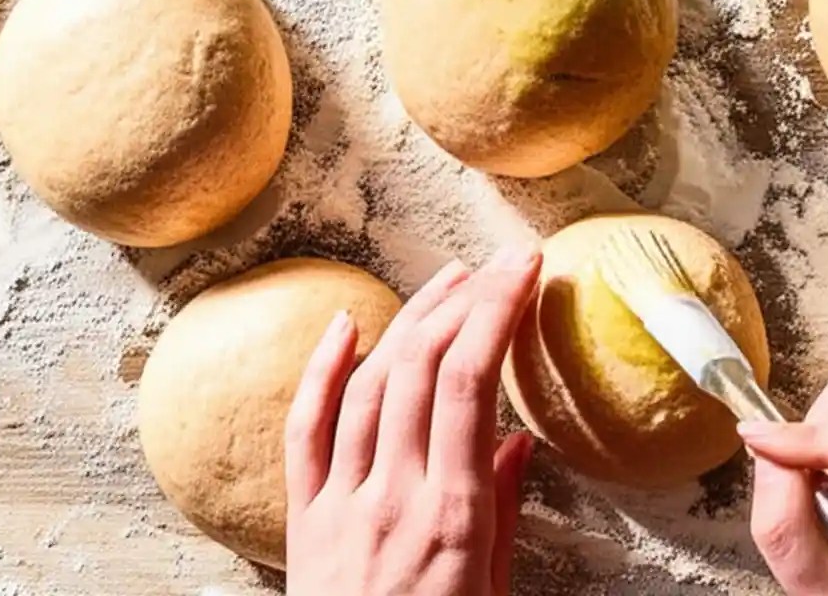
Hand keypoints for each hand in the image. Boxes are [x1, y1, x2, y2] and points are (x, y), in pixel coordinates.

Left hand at [285, 245, 541, 595]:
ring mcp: (341, 504)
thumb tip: (518, 441)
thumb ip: (504, 511)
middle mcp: (393, 498)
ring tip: (448, 281)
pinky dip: (321, 371)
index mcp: (454, 518)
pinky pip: (305, 430)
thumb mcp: (496, 590)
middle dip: (464, 301)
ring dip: (410, 320)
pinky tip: (347, 325)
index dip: (496, 314)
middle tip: (498, 265)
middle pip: (421, 369)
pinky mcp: (303, 518)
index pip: (471, 386)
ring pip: (368, 385)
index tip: (523, 272)